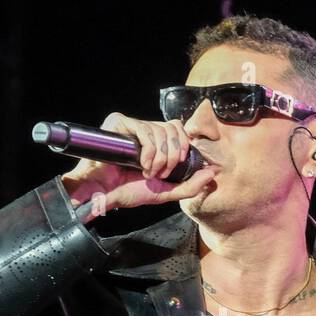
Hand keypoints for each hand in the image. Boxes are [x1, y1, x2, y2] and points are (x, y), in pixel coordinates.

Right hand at [61, 112, 217, 218]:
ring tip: (147, 171)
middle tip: (160, 173)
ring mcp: (132, 125)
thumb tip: (212, 173)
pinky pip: (145, 129)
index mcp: (155, 143)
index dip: (183, 144)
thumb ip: (190, 186)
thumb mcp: (164, 192)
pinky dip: (148, 151)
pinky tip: (141, 164)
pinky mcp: (119, 122)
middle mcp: (144, 131)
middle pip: (173, 128)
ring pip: (160, 130)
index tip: (179, 163)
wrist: (102, 193)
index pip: (179, 129)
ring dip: (159, 157)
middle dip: (172, 156)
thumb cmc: (127, 192)